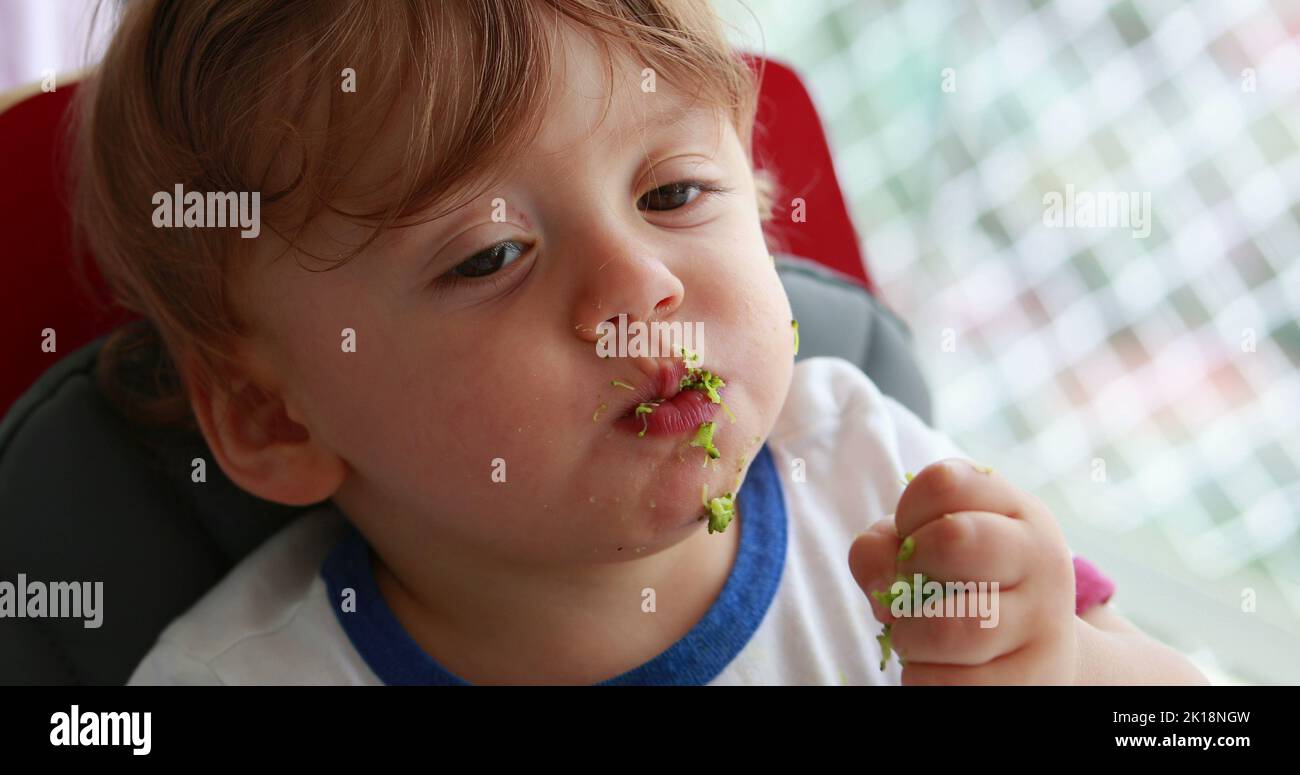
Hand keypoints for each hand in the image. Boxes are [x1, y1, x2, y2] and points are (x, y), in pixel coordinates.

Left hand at [847, 459, 1077, 683]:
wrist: (1032, 655)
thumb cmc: (961, 588)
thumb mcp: (927, 548)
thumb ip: (884, 547)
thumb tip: (882, 588)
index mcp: (1018, 512)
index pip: (943, 483)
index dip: (907, 513)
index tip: (913, 538)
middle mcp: (1042, 560)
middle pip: (950, 540)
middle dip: (906, 570)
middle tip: (908, 592)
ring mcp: (1045, 624)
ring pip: (949, 627)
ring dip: (909, 636)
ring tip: (915, 637)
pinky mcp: (1034, 681)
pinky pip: (952, 684)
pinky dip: (921, 679)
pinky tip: (934, 670)